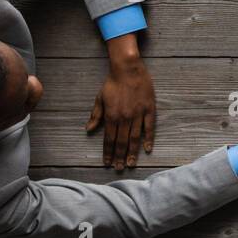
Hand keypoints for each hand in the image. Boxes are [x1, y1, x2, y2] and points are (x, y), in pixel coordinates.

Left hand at [87, 34, 155, 170]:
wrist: (128, 69)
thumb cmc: (112, 82)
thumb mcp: (100, 98)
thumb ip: (96, 115)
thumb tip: (88, 129)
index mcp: (111, 116)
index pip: (108, 139)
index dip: (107, 152)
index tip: (107, 163)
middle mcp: (124, 118)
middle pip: (121, 142)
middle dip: (119, 156)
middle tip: (119, 168)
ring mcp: (137, 115)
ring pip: (134, 138)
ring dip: (132, 152)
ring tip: (131, 164)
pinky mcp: (149, 110)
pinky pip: (149, 128)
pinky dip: (148, 139)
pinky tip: (147, 149)